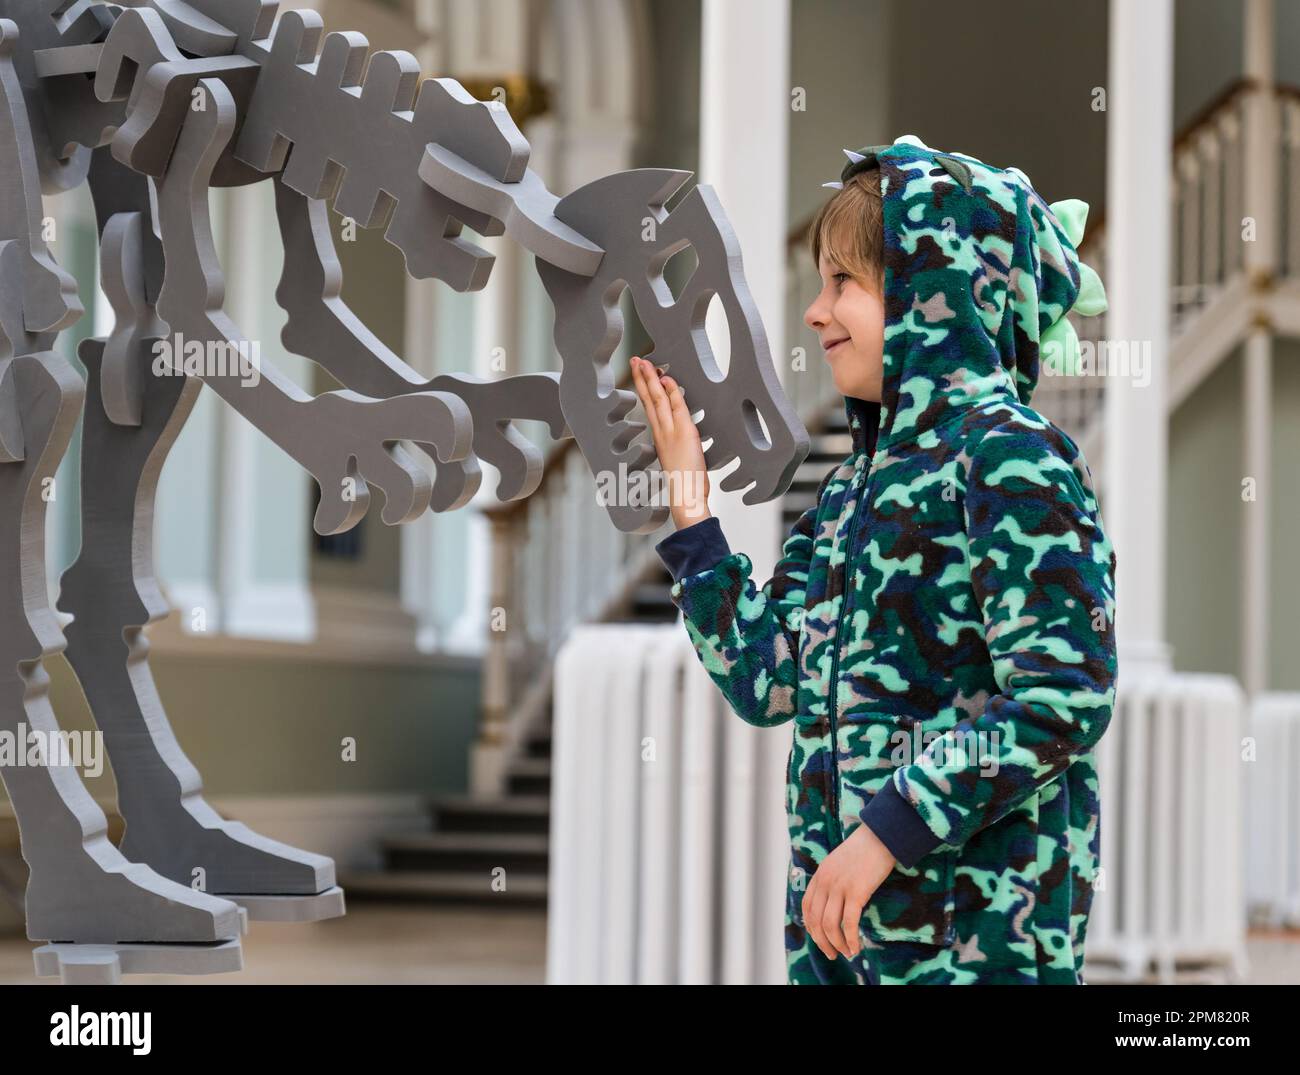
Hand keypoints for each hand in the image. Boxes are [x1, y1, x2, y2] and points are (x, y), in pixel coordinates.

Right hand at [629, 355, 710, 527]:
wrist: (686, 499)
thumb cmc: (685, 486)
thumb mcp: (680, 462)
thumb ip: (679, 447)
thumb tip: (685, 441)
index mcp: (660, 438)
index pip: (650, 408)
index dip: (645, 390)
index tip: (643, 375)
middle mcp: (662, 433)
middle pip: (649, 400)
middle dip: (642, 378)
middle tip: (635, 360)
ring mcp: (671, 432)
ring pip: (658, 400)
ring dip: (651, 379)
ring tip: (644, 362)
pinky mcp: (685, 433)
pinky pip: (677, 407)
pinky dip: (672, 392)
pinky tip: (667, 379)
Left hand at [801, 822, 896, 961]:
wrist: (880, 836)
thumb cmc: (863, 850)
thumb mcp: (838, 862)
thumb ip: (831, 879)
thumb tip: (833, 901)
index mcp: (819, 875)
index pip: (806, 907)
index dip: (811, 927)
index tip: (820, 939)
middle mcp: (825, 882)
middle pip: (815, 920)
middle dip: (822, 942)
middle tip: (832, 954)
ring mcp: (840, 887)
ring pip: (830, 925)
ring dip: (836, 944)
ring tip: (846, 953)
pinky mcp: (857, 892)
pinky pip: (849, 923)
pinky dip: (851, 939)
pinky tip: (856, 947)